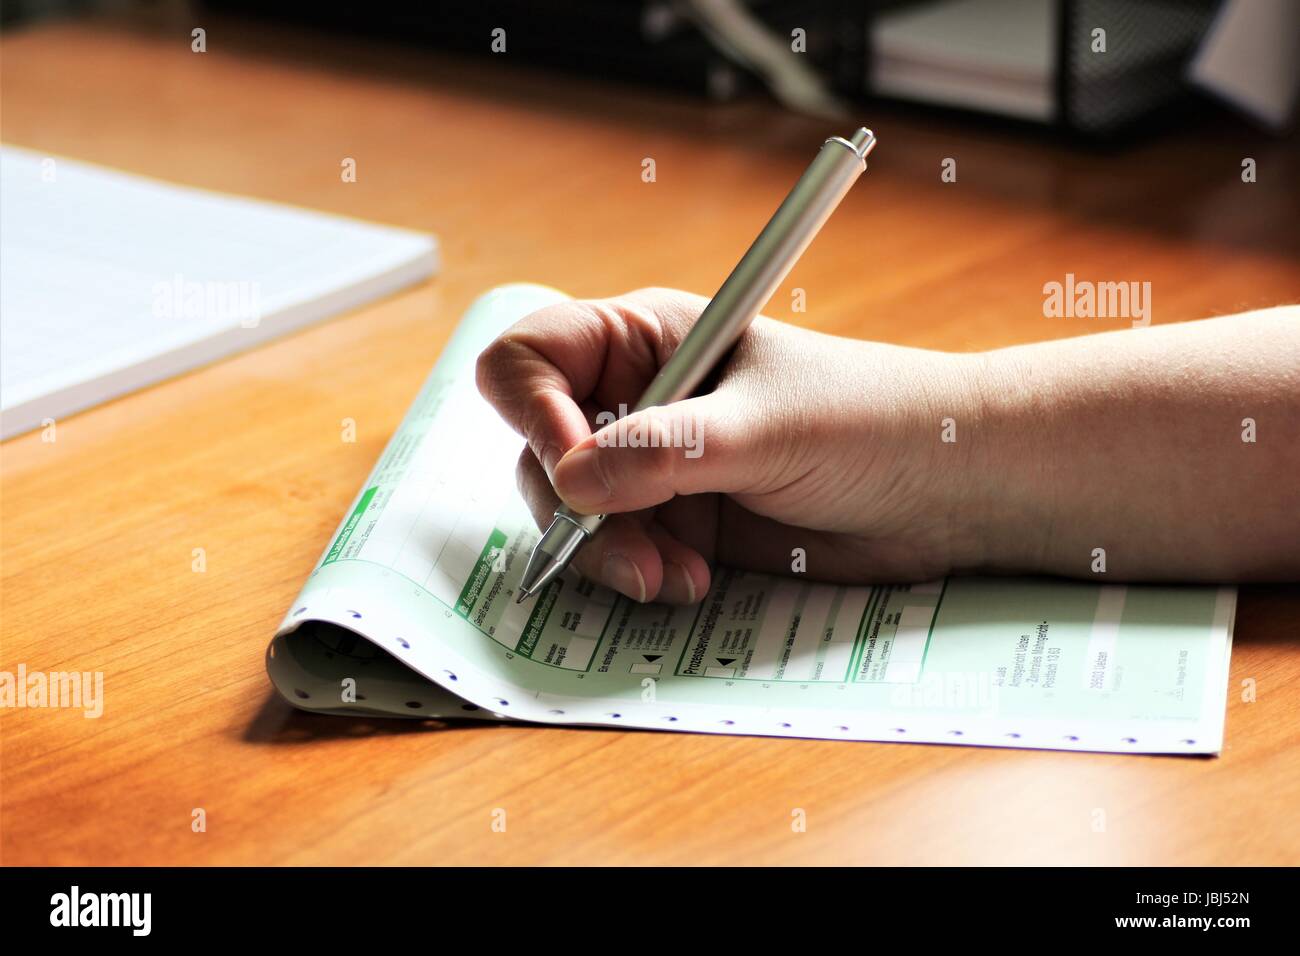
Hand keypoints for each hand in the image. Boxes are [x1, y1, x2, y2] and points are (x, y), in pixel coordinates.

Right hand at [476, 288, 988, 602]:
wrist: (944, 489)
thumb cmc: (870, 419)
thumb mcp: (766, 427)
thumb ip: (666, 452)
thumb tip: (570, 481)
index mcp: (647, 338)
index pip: (534, 360)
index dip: (534, 412)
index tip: (574, 471)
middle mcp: (638, 398)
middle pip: (541, 449)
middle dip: (575, 508)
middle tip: (630, 551)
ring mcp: (655, 466)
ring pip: (574, 514)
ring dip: (608, 554)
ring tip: (671, 578)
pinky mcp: (679, 524)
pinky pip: (618, 554)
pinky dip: (638, 575)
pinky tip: (691, 583)